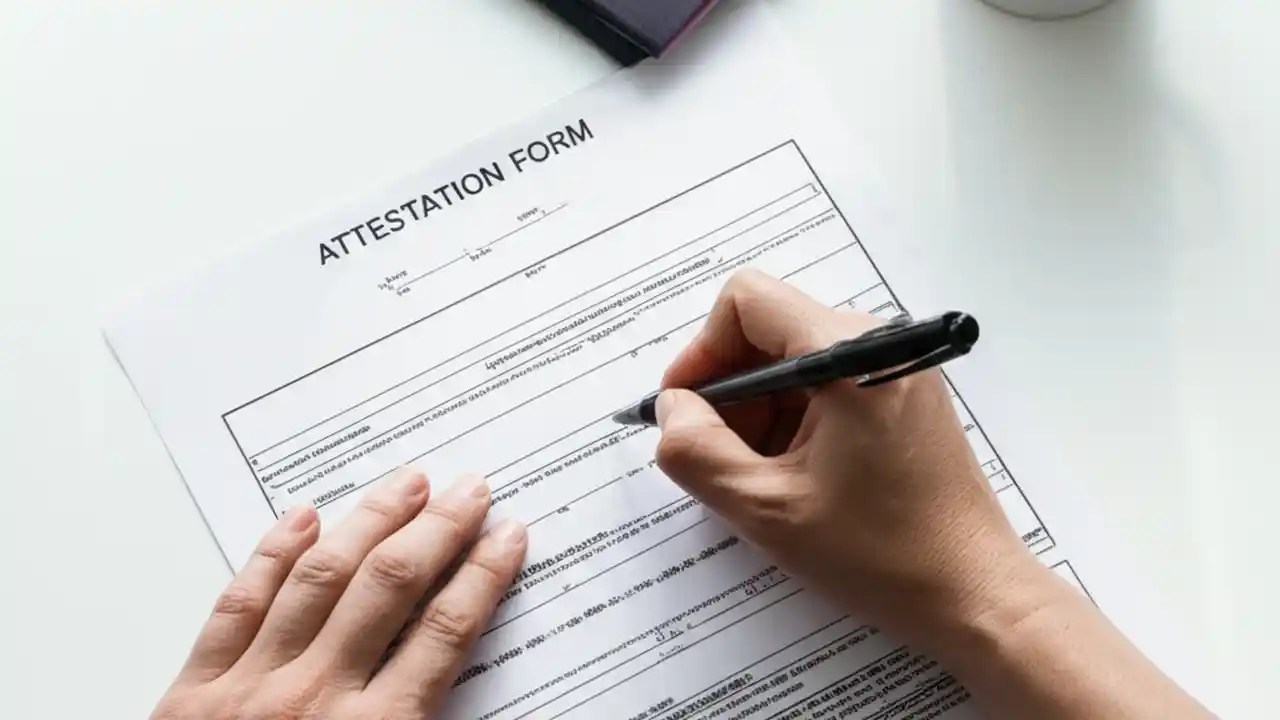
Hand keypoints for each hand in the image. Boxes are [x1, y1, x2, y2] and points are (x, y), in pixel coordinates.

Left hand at [151, 470, 525, 719]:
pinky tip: (302, 516)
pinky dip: (271, 554)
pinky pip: (237, 603)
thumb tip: (486, 712)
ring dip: (369, 520)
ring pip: (320, 577)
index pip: (446, 632)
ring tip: (406, 482)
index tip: (509, 536)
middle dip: (439, 529)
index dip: (484, 575)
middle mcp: (314, 699)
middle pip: (391, 587)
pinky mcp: (191, 691)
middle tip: (470, 488)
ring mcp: (248, 688)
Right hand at [653, 270, 1035, 650]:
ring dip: (758, 414)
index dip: (702, 352)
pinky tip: (790, 479)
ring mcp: (894, 369)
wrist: (974, 594)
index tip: (685, 409)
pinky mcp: (900, 398)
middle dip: (728, 391)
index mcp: (849, 356)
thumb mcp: (766, 510)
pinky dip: (791, 424)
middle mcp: (876, 344)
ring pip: (793, 362)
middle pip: (768, 331)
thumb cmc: (884, 555)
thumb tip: (672, 411)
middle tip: (715, 456)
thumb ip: (698, 452)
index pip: (748, 302)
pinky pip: (825, 388)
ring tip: (758, 480)